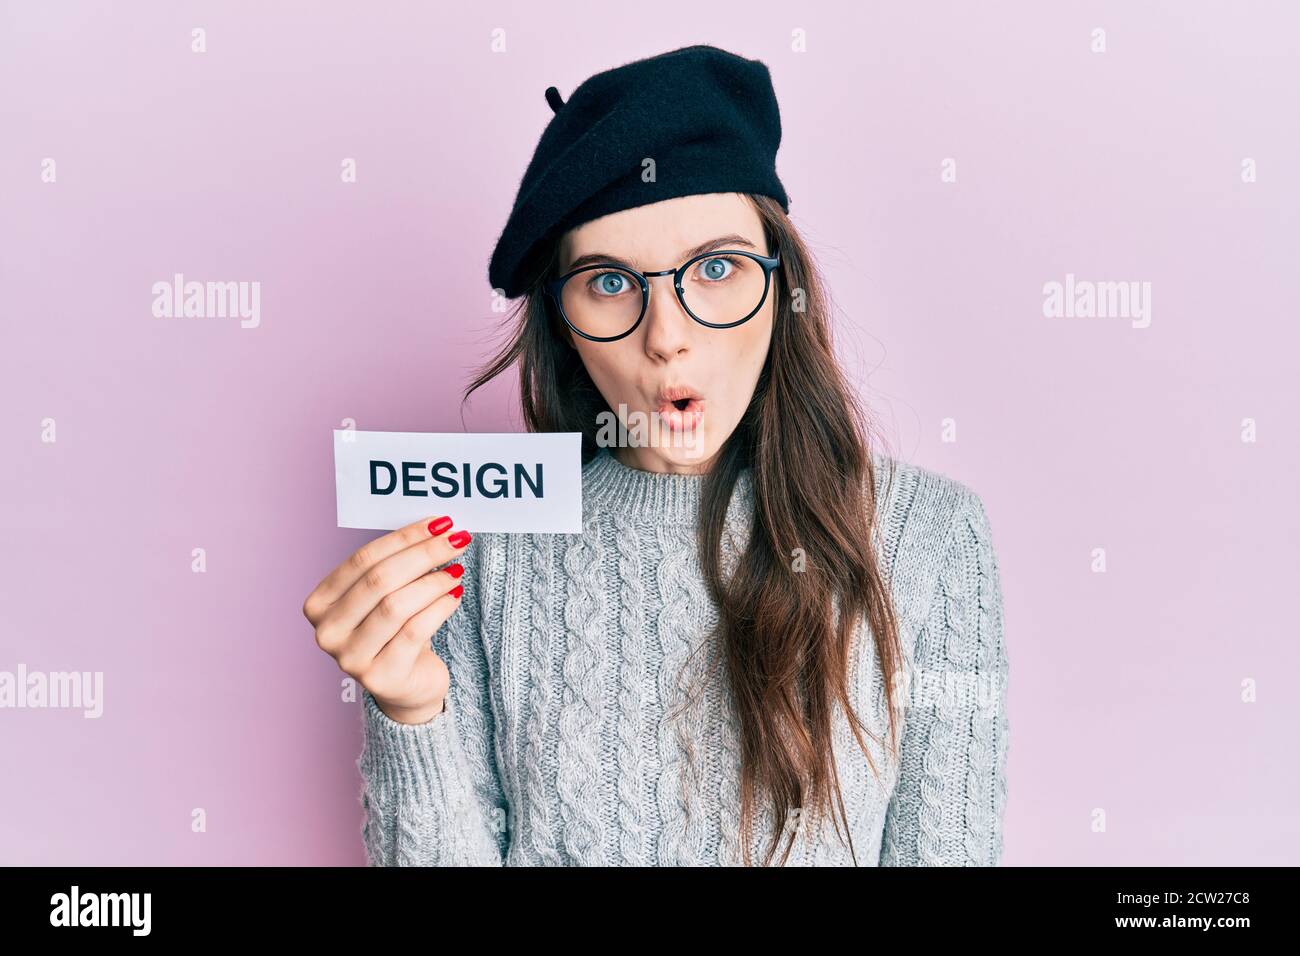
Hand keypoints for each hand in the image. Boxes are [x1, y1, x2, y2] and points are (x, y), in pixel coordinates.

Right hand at [303, 514, 471, 724]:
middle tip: (457, 540)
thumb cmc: (396, 632)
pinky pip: (414, 632)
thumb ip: (397, 565)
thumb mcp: (387, 596)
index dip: (404, 537)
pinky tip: (454, 595)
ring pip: (396, 605)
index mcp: (320, 603)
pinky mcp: (380, 678)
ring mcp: (350, 658)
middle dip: (423, 554)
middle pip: (379, 580)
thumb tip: (436, 528)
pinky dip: (439, 608)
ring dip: (433, 581)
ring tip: (456, 570)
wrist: (407, 686)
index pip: (363, 559)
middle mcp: (328, 632)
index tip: (439, 523)